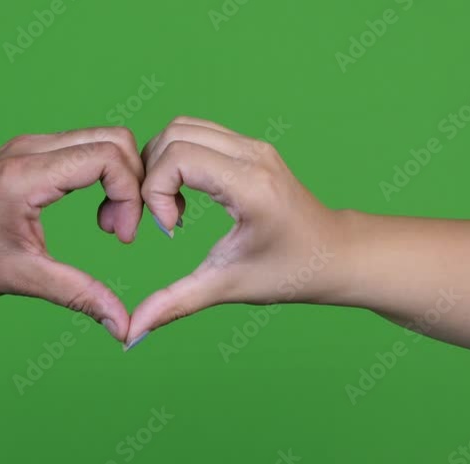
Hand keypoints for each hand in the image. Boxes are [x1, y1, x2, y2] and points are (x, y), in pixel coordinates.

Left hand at [0, 127, 145, 340]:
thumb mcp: (20, 278)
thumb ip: (77, 295)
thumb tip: (122, 326)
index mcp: (27, 175)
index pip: (106, 157)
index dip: (129, 195)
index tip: (120, 237)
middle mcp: (32, 148)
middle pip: (113, 139)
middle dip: (133, 184)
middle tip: (120, 231)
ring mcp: (32, 145)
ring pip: (103, 140)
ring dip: (120, 180)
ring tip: (108, 226)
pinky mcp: (32, 151)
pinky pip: (86, 148)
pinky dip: (105, 176)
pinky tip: (96, 213)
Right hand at [126, 116, 342, 346]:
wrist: (335, 255)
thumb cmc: (291, 272)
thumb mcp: (229, 286)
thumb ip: (177, 302)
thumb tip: (134, 330)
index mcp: (250, 185)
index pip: (178, 156)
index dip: (156, 190)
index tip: (170, 229)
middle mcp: (252, 155)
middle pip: (174, 134)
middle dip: (152, 174)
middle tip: (161, 217)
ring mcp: (252, 146)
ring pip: (182, 128)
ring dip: (162, 164)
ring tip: (171, 208)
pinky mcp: (250, 148)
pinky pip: (198, 135)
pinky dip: (178, 160)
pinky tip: (185, 198)